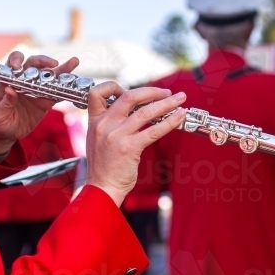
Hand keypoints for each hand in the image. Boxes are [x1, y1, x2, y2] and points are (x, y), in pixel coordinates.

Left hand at [0, 52, 80, 155]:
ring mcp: (35, 90)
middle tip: (53, 64)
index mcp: (9, 80)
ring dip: (62, 70)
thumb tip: (10, 90)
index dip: (17, 61)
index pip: (13, 64)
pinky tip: (75, 85)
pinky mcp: (45, 101)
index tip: (19, 67)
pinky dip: (65, 90)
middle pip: (34, 65)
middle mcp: (23, 81)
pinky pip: (56, 94)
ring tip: (74, 62)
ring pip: (49, 77)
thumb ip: (5, 102)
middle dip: (43, 61)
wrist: (6, 134)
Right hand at [85, 84, 186, 205]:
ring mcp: (117, 136)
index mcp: (95, 121)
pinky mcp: (129, 148)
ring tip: (179, 100)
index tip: (132, 91)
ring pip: (145, 111)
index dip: (115, 86)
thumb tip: (133, 110)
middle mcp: (104, 125)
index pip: (98, 92)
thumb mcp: (97, 139)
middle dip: (152, 91)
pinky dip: (170, 121)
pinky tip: (179, 117)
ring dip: (166, 103)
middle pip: (129, 97)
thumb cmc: (103, 166)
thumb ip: (110, 123)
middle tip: (167, 92)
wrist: (102, 188)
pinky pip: (153, 130)